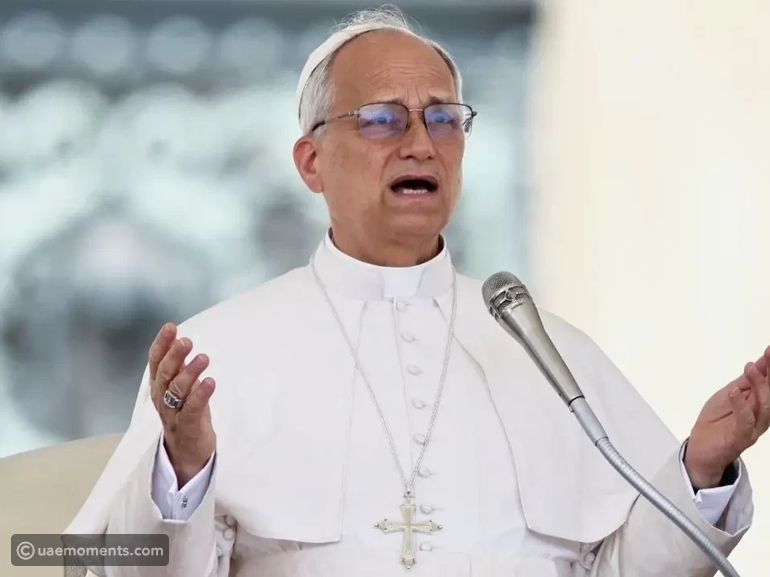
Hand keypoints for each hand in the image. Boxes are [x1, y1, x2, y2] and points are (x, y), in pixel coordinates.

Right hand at [148, 322, 216, 486]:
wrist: (187, 455)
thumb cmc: (185, 415)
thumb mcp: (181, 390)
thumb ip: (180, 369)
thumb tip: (181, 343)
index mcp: (159, 388)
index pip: (155, 363)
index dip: (161, 345)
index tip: (170, 327)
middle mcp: (162, 400)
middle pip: (165, 375)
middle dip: (174, 356)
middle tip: (186, 340)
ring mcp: (173, 414)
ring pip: (177, 391)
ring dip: (190, 372)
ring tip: (204, 358)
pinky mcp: (188, 427)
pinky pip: (192, 409)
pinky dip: (200, 395)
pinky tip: (210, 382)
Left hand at [684, 346, 769, 488]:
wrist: (700, 449)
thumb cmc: (716, 422)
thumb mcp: (729, 395)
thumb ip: (744, 382)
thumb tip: (759, 363)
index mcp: (758, 405)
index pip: (769, 385)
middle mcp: (760, 417)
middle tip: (769, 354)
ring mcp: (752, 428)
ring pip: (763, 407)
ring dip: (758, 385)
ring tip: (749, 368)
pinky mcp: (739, 438)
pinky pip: (745, 422)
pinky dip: (741, 406)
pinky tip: (735, 392)